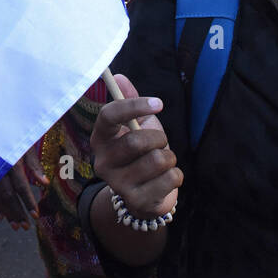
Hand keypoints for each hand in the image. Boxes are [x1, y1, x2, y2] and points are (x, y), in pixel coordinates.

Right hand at [0, 140, 47, 229]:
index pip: (21, 187)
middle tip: (25, 228)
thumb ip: (33, 163)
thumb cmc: (10, 129)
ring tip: (14, 225)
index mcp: (10, 162)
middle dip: (17, 213)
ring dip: (5, 212)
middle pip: (8, 196)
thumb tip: (45, 183)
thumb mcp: (24, 142)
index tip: (36, 216)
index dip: (28, 202)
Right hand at [90, 73, 180, 219]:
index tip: (159, 103)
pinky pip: (170, 178)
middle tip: (159, 143)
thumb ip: (129, 101)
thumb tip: (118, 76)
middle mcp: (103, 162)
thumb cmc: (141, 154)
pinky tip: (165, 180)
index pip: (109, 115)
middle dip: (159, 138)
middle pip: (137, 140)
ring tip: (162, 163)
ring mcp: (118, 184)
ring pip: (158, 160)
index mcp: (101, 138)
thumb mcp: (137, 126)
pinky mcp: (137, 201)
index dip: (134, 105)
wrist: (145, 196)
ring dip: (170, 158)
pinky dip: (176, 175)